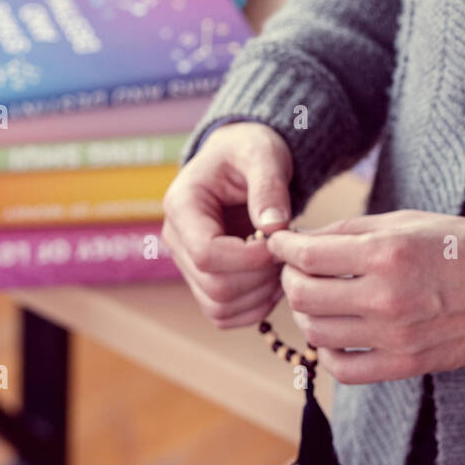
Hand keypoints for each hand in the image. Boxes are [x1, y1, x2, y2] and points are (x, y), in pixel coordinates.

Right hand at [162, 121, 293, 328]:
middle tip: (287, 254)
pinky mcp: (204, 280)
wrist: (243, 158)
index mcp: (182, 206)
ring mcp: (188, 263)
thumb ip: (268, 185)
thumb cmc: (250, 150)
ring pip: (219, 308)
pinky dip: (254, 307)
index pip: (206, 253)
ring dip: (260, 296)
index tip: (279, 241)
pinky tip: (274, 280)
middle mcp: (177, 239)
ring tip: (283, 265)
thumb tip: (273, 227)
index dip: (249, 258)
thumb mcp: (263, 154)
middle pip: (214, 287)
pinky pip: (224, 314)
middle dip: (259, 278)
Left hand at [267, 210, 464, 383]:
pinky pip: (345, 369)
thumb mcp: (406, 220)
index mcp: (386, 252)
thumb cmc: (461, 245)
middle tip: (293, 269)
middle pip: (304, 296)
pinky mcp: (406, 364)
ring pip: (318, 333)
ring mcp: (395, 335)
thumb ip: (352, 230)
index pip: (308, 256)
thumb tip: (304, 238)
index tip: (278, 243)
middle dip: (288, 279)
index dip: (283, 248)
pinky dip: (328, 352)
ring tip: (314, 299)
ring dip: (305, 314)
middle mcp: (386, 296)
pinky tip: (334, 334)